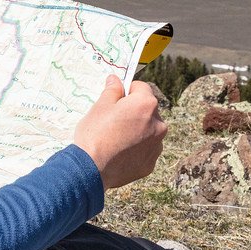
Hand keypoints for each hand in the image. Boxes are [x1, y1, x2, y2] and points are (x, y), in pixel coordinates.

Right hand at [71, 74, 167, 190]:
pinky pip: (145, 150)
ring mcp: (156, 146)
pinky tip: (120, 153)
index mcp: (146, 105)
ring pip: (149, 131)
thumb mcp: (100, 106)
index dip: (127, 91)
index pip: (141, 88)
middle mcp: (158, 124)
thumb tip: (115, 80)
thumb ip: (112, 90)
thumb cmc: (95, 133)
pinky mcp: (150, 164)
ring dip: (138, 131)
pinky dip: (136, 150)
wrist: (92, 169)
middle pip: (147, 110)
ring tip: (116, 139)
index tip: (115, 100)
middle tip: (114, 121)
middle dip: (134, 112)